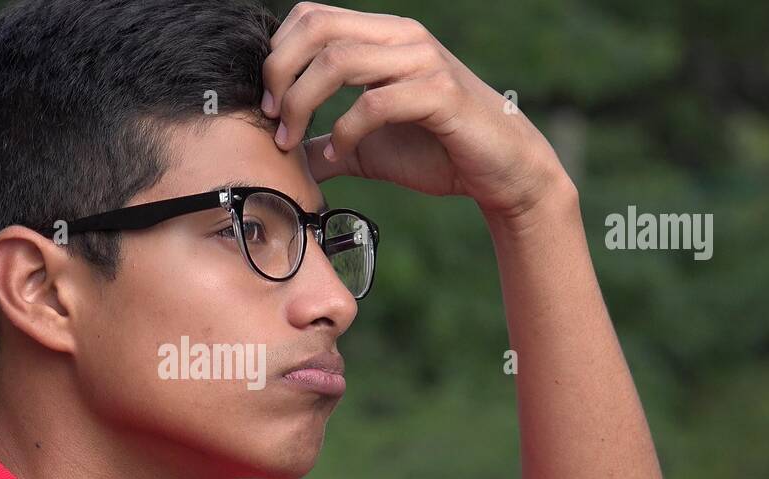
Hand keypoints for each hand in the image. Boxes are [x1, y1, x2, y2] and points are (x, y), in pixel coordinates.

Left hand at [262, 2, 573, 222]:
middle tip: (271, 119)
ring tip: (292, 141)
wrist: (502, 171)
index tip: (266, 104)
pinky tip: (341, 154)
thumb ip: (330, 142)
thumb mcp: (370, 146)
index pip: (312, 17)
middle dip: (280, 75)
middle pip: (317, 29)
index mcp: (383, 37)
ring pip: (339, 60)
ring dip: (302, 104)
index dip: (277, 55)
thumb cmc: (439, 151)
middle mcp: (402, 37)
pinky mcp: (440, 94)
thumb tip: (288, 157)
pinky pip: (375, 102)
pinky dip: (346, 131)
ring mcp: (423, 61)